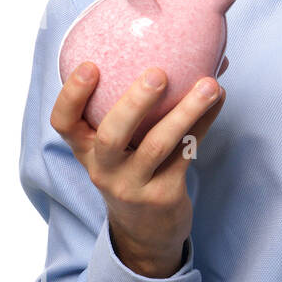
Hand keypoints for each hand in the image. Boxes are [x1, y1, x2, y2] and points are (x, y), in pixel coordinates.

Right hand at [50, 65, 225, 276]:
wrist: (145, 234)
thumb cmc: (133, 170)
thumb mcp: (119, 148)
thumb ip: (132, 106)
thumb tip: (179, 47)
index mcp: (86, 151)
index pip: (63, 124)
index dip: (71, 95)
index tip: (89, 65)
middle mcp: (104, 170)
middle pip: (111, 136)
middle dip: (134, 103)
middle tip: (158, 74)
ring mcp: (133, 185)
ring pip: (158, 145)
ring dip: (186, 111)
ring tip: (210, 84)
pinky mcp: (163, 196)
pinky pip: (186, 154)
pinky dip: (204, 123)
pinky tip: (219, 99)